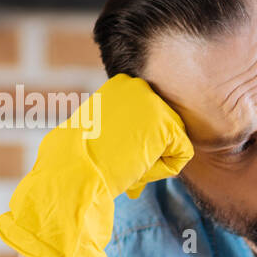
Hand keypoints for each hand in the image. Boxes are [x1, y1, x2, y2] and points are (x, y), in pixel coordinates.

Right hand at [0, 74, 192, 256]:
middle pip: (165, 128)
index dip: (135, 142)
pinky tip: (138, 166)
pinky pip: (183, 153)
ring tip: (126, 161)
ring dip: (154, 161)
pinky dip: (164, 170)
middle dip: (148, 151)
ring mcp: (154, 104)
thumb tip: (136, 136)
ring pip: (174, 141)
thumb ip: (119, 123)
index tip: (112, 149)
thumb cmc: (76, 159)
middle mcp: (138, 87)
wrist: (73, 171)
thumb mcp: (96, 128)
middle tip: (120, 159)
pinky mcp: (168, 125)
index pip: (150, 119)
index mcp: (120, 84)